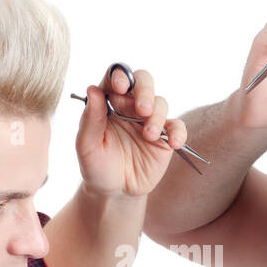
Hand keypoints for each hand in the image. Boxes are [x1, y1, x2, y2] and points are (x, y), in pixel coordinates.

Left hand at [75, 65, 187, 198]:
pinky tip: (174, 143)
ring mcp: (149, 120)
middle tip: (142, 109)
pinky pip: (177, 127)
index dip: (120, 76)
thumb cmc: (97, 165)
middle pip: (143, 82)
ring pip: (160, 103)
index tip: (119, 87)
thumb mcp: (87, 146)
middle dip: (144, 91)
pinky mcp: (165, 136)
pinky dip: (179, 132)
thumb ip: (90, 119)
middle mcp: (130, 105)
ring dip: (157, 116)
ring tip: (149, 135)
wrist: (115, 191)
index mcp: (108, 101)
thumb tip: (93, 89)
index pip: (116, 78)